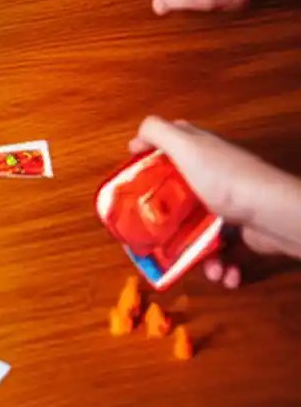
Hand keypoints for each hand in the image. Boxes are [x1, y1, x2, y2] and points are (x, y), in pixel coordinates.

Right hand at [128, 116, 300, 288]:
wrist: (272, 214)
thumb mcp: (186, 147)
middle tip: (151, 228)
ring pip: (198, 228)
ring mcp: (229, 204)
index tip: (134, 172)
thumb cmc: (224, 179)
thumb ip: (158, 133)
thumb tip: (136, 136)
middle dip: (166, 215)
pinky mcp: (241, 230)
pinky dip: (220, 266)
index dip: (152, 153)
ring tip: (199, 265)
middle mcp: (215, 175)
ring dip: (195, 254)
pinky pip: (222, 250)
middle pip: (179, 191)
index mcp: (202, 151)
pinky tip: (221, 273)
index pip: (174, 142)